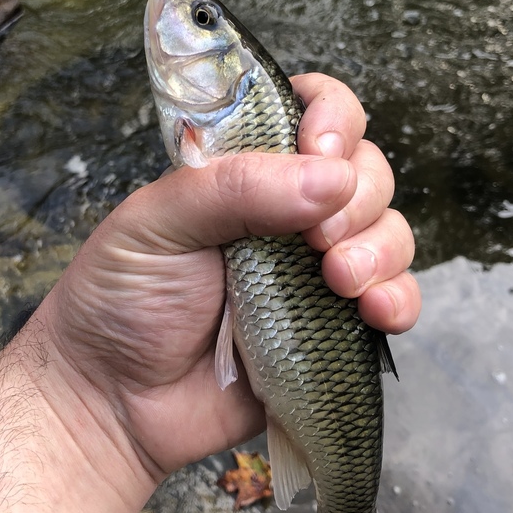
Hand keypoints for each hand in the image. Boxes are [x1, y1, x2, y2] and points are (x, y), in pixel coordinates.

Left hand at [39, 73, 418, 484]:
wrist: (113, 402)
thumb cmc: (119, 300)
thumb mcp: (158, 222)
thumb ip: (236, 187)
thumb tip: (330, 177)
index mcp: (243, 170)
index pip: (312, 110)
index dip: (332, 119)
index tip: (319, 151)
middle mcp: (287, 212)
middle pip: (364, 171)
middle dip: (357, 197)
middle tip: (314, 241)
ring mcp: (313, 270)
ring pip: (389, 231)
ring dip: (381, 249)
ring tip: (339, 281)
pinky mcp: (332, 327)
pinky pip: (393, 299)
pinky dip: (399, 299)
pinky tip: (376, 313)